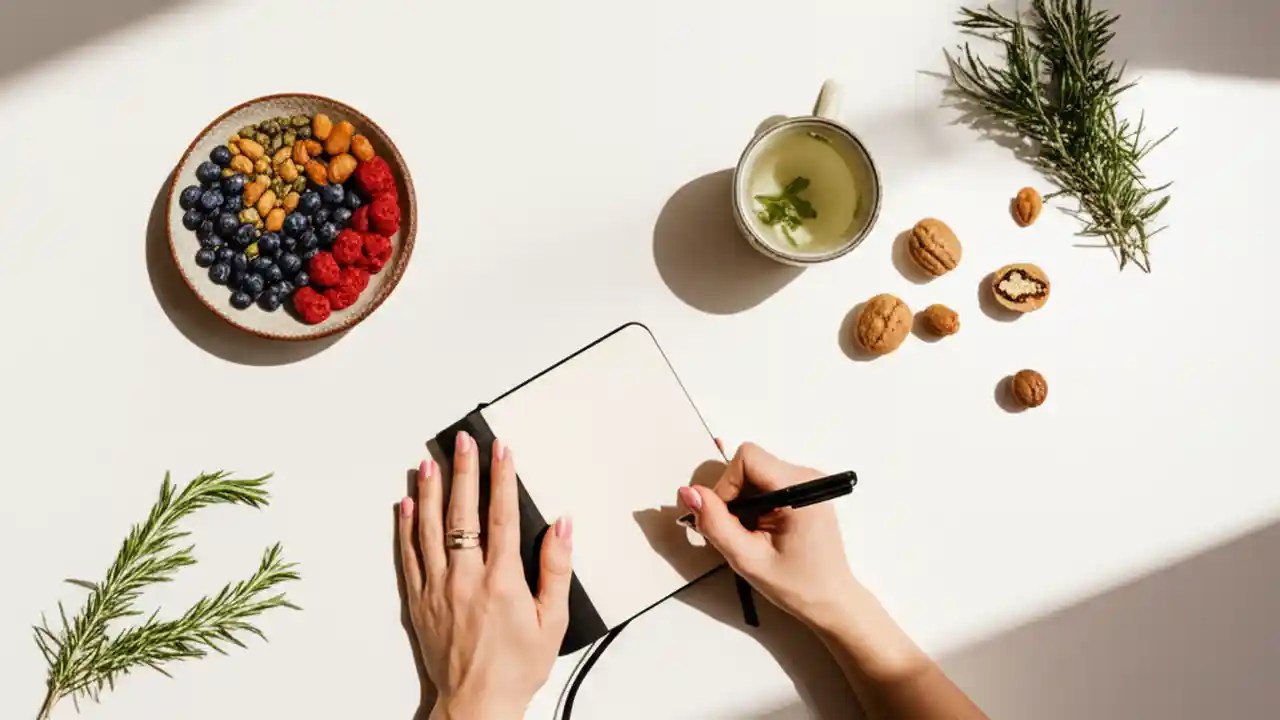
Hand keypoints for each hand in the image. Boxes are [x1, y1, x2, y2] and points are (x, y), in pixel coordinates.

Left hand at [398, 431, 572, 719]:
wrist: (478, 703)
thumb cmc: (518, 666)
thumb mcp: (553, 619)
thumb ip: (556, 568)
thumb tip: (561, 527)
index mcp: (501, 580)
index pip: (500, 516)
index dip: (501, 478)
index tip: (501, 450)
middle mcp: (465, 578)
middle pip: (462, 513)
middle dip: (463, 471)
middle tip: (461, 441)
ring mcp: (438, 588)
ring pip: (430, 528)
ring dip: (429, 491)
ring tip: (428, 462)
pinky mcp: (420, 601)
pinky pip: (410, 555)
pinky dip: (406, 527)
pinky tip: (406, 505)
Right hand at [677, 442, 857, 630]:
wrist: (830, 601)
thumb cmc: (796, 585)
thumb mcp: (747, 559)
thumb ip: (715, 523)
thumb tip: (689, 492)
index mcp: (799, 489)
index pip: (748, 457)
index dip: (726, 483)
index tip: (726, 518)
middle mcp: (807, 476)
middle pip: (750, 464)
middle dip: (732, 495)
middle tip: (736, 532)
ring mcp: (808, 482)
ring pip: (755, 473)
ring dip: (742, 502)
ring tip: (751, 535)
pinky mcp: (804, 492)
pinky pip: (766, 483)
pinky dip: (754, 504)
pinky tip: (760, 530)